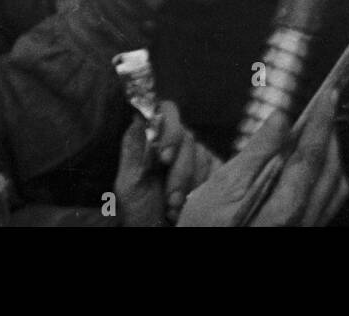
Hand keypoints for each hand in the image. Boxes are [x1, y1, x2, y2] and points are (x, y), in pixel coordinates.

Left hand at [114, 100, 218, 226]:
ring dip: (190, 186)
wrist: (159, 235)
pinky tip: (193, 204)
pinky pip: (219, 170)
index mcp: (154, 139)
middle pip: (187, 137)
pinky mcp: (216, 172)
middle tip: (170, 199)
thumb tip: (141, 116)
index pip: (166, 111)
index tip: (165, 157)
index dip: (170, 129)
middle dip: (179, 172)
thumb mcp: (129, 184)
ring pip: (203, 156)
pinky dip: (205, 189)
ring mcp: (199, 157)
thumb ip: (134, 149)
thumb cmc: (140, 213)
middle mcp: (177, 144)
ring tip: (175, 208)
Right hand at [177, 91, 348, 226]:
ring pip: (334, 190)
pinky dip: (322, 178)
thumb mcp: (222, 189)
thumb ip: (256, 152)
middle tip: (322, 110)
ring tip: (314, 135)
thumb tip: (280, 119)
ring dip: (330, 158)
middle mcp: (303, 224)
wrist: (206, 269)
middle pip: (332, 172)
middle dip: (330, 137)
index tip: (330, 95)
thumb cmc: (206, 231)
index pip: (312, 155)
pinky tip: (304, 168)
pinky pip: (326, 205)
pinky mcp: (301, 234)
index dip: (323, 121)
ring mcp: (305, 231)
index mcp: (284, 210)